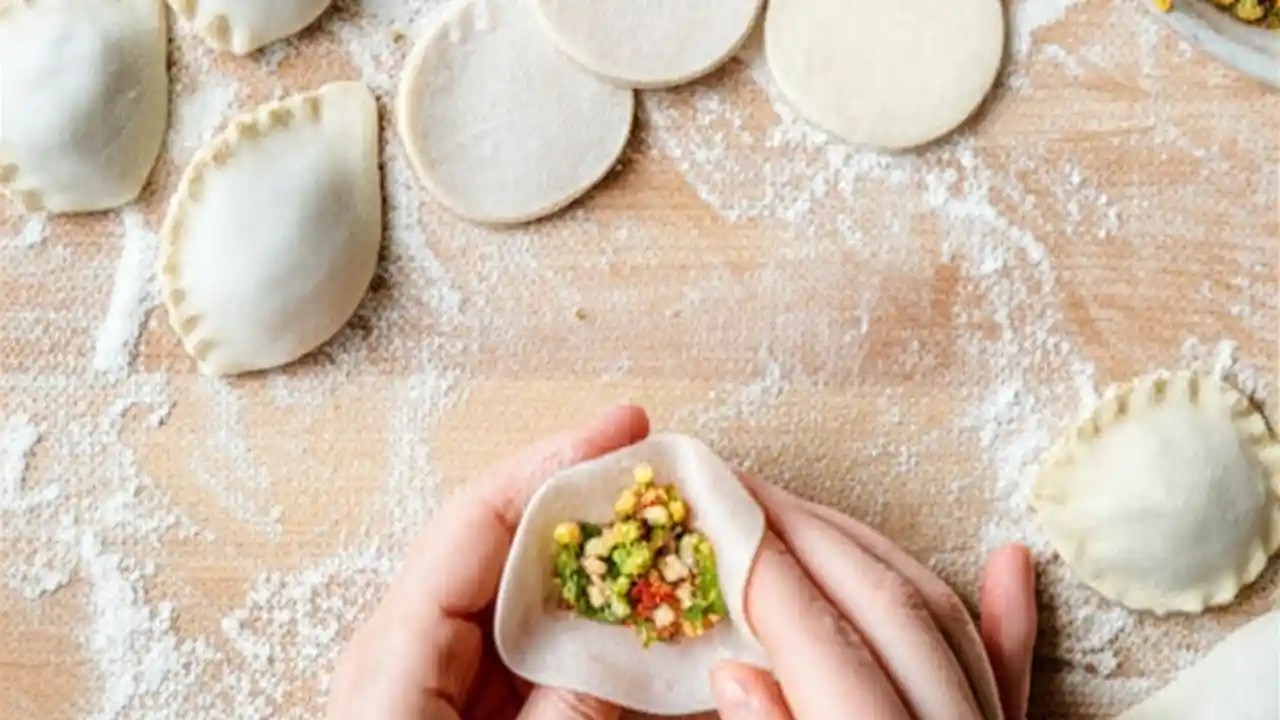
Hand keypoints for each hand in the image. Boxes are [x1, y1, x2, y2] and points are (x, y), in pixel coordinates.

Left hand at [326, 405, 649, 719]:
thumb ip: (572, 701)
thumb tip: (633, 632)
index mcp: (396, 652)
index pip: (477, 519)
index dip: (552, 464)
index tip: (620, 430)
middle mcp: (403, 646)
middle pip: (499, 542)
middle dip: (581, 505)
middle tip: (654, 479)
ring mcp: (426, 671)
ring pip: (516, 588)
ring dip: (586, 565)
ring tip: (658, 543)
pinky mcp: (450, 700)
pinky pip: (517, 637)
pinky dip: (572, 619)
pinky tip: (621, 617)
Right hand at [710, 477, 1037, 719]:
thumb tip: (734, 674)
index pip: (815, 634)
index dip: (758, 564)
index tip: (709, 510)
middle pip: (883, 605)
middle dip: (803, 533)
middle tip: (738, 492)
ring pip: (944, 619)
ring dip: (872, 553)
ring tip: (804, 511)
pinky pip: (1013, 676)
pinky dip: (1005, 617)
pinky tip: (1005, 560)